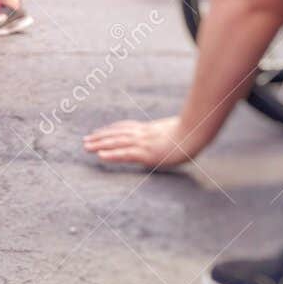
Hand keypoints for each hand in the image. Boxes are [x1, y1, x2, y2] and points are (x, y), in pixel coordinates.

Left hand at [83, 116, 198, 170]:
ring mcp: (144, 143)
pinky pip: (125, 154)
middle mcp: (143, 134)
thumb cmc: (193, 132)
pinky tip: (100, 156)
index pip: (126, 127)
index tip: (100, 131)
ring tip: (86, 147)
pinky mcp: (147, 153)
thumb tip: (174, 138)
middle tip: (85, 140)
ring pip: (117, 143)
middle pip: (117, 134)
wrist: (197, 132)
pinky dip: (111, 154)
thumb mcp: (179, 131)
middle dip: (100, 137)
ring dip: (100, 145)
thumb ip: (171, 134)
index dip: (112, 130)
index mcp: (150, 129)